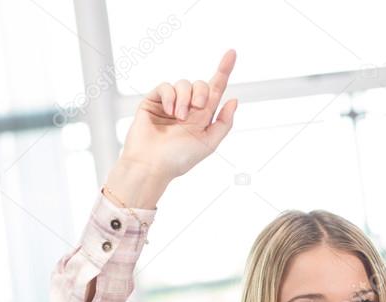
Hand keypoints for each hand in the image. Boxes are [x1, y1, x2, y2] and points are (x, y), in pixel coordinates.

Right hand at [105, 50, 237, 207]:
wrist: (151, 164)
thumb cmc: (179, 159)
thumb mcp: (209, 143)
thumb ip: (224, 122)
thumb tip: (234, 100)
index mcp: (202, 117)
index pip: (216, 90)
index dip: (224, 71)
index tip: (232, 53)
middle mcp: (187, 108)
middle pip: (202, 84)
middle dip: (203, 93)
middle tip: (198, 108)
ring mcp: (170, 104)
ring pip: (184, 84)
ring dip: (185, 98)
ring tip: (179, 117)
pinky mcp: (154, 101)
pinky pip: (166, 86)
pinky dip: (170, 96)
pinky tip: (169, 111)